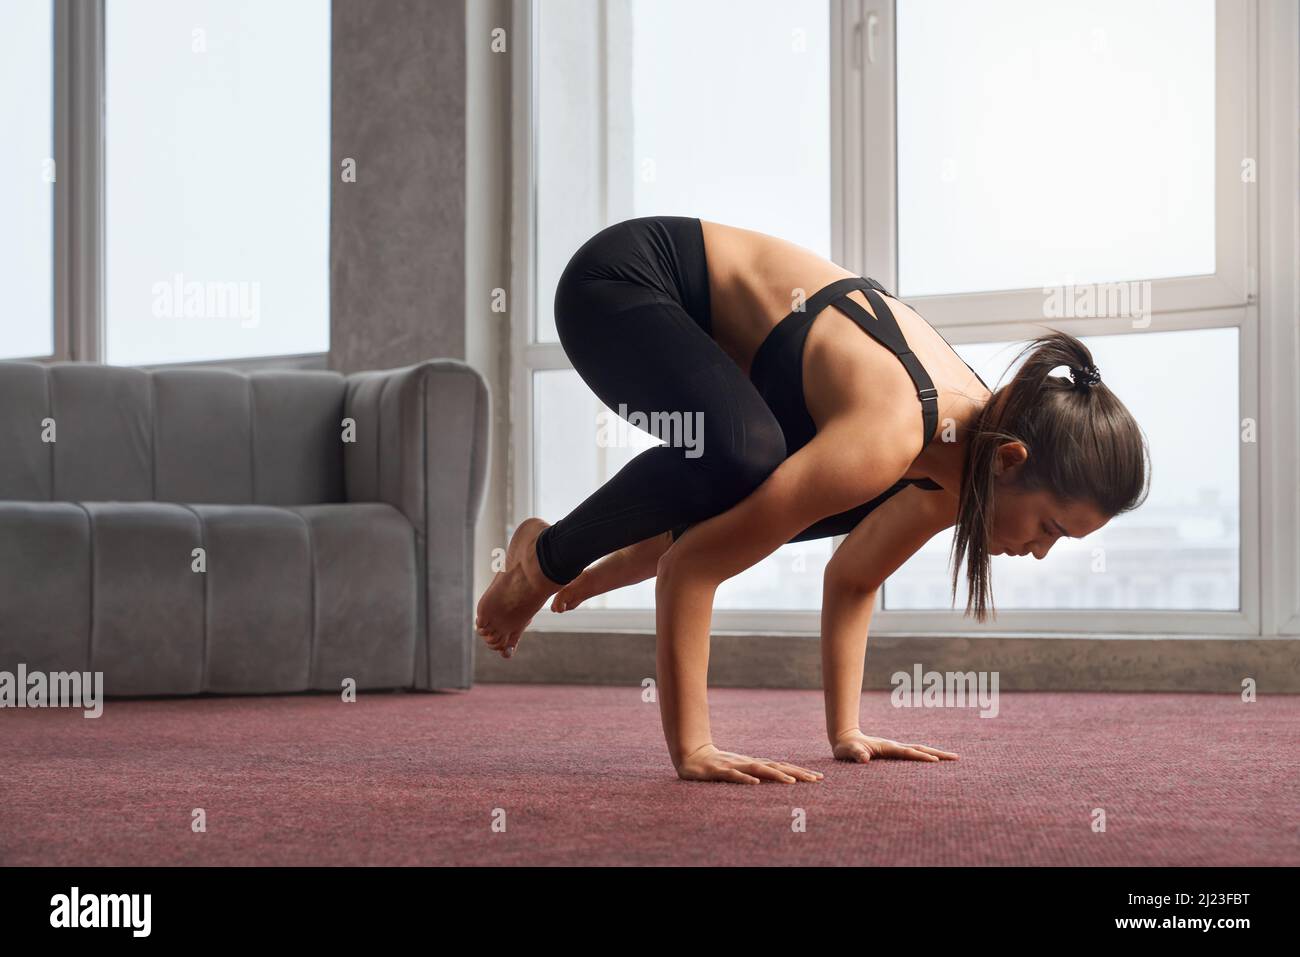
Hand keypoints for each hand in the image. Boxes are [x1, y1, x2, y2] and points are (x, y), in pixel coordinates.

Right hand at [676, 744, 824, 784]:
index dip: (800, 772)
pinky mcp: (721, 771)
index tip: (818, 777)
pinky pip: (735, 776)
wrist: (692, 757)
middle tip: (816, 780)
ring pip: (759, 770)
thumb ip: (757, 773)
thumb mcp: (741, 770)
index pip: (782, 767)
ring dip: (776, 775)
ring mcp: (735, 766)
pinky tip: (756, 784)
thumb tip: (777, 778)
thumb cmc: (718, 765)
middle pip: (777, 767)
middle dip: (797, 773)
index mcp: (755, 764)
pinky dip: (746, 779)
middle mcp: (749, 763)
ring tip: (792, 782)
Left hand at [832, 729, 958, 763]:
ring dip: (936, 754)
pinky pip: (915, 754)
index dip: (921, 757)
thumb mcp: (847, 752)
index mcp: (887, 747)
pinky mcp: (895, 752)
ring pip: (920, 750)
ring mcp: (896, 748)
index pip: (908, 753)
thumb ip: (856, 754)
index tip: (935, 761)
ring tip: (953, 758)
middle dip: (938, 753)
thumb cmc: (846, 748)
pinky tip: (935, 762)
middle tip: (956, 758)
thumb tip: (864, 759)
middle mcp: (895, 746)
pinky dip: (927, 756)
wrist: (846, 738)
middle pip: (920, 748)